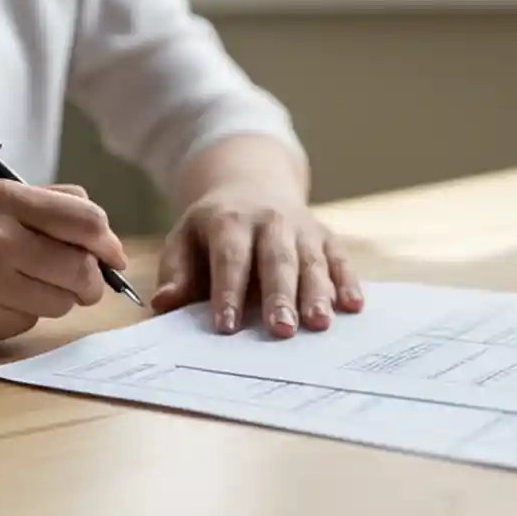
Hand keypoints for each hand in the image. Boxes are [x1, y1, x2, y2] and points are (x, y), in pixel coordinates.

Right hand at [0, 180, 127, 346]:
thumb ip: (47, 204)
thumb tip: (104, 235)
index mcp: (1, 198)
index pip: (86, 220)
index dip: (108, 243)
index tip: (113, 257)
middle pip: (82, 269)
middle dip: (91, 281)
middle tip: (82, 283)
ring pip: (63, 300)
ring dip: (57, 298)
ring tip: (21, 284)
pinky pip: (32, 321)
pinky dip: (25, 314)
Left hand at [150, 184, 362, 337]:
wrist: (253, 186)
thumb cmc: (213, 228)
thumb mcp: (185, 239)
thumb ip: (176, 272)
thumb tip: (163, 304)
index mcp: (230, 221)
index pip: (230, 258)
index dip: (228, 292)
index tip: (226, 327)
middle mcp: (270, 220)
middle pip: (276, 259)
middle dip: (279, 295)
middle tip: (281, 329)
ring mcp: (302, 228)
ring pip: (311, 261)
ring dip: (317, 293)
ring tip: (318, 324)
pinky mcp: (326, 237)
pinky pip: (339, 259)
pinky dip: (348, 282)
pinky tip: (353, 307)